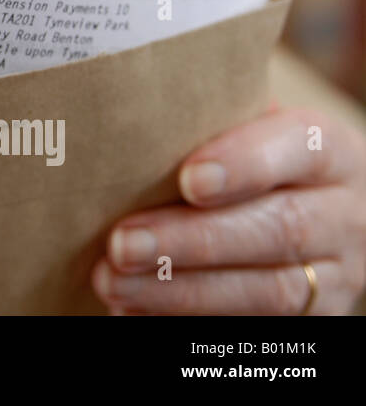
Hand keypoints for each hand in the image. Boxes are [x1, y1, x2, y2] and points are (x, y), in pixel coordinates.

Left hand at [91, 105, 365, 313]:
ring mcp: (333, 276)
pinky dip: (185, 320)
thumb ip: (209, 125)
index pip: (298, 148)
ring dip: (180, 291)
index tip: (188, 180)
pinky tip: (133, 309)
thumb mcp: (252, 130)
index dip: (244, 164)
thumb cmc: (260, 158)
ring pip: (266, 291)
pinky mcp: (313, 320)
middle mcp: (341, 215)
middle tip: (122, 244)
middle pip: (278, 230)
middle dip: (193, 240)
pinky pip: (250, 328)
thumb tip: (125, 126)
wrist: (323, 213)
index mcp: (328, 152)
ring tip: (114, 282)